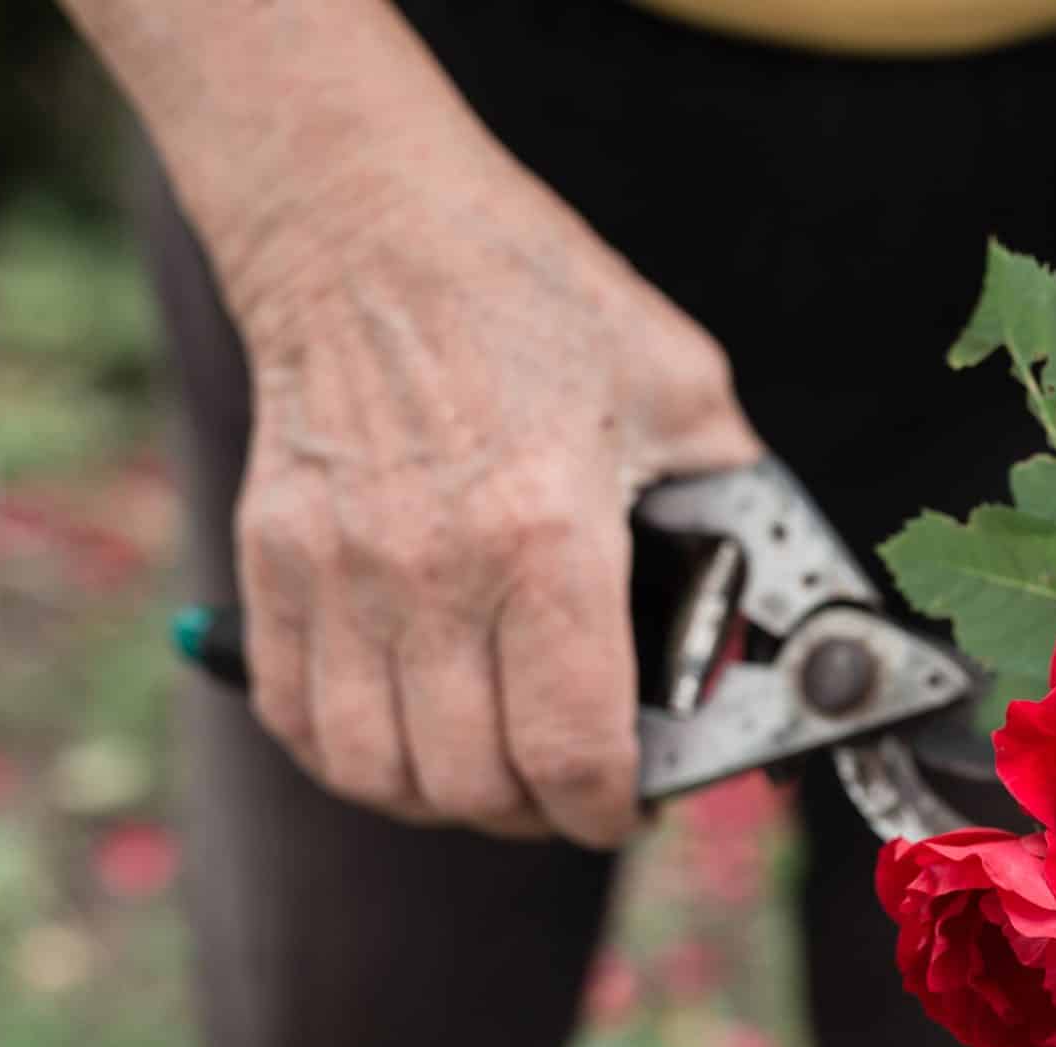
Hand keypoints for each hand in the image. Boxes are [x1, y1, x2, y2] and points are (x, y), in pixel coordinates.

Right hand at [227, 147, 760, 845]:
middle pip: (473, 782)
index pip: (570, 751)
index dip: (610, 811)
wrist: (368, 224)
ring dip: (445, 799)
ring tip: (492, 773)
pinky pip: (297, 718)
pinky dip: (354, 758)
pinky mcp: (271, 562)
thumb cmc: (530, 297)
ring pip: (378, 772)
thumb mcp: (680, 387)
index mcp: (547, 537)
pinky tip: (405, 739)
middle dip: (539, 813)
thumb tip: (784, 594)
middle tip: (571, 790)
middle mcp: (433, 571)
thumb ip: (735, 500)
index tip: (629, 808)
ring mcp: (338, 573)